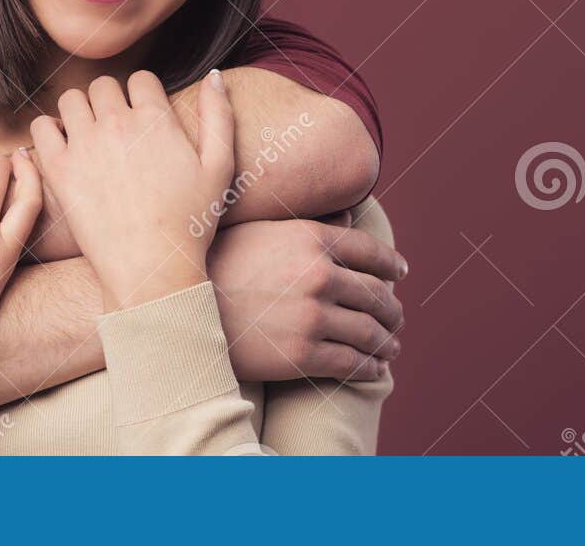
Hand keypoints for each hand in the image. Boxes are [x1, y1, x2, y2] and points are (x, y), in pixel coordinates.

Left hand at [30, 70, 233, 311]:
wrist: (151, 267)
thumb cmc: (189, 223)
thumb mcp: (219, 168)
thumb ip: (219, 117)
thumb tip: (215, 76)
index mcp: (155, 119)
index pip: (140, 79)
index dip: (143, 95)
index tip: (143, 118)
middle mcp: (117, 123)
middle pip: (103, 85)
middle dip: (110, 100)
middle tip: (116, 128)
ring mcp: (85, 145)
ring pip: (71, 99)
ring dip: (79, 110)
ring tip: (89, 135)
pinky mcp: (60, 170)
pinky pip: (41, 128)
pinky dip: (48, 131)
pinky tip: (63, 147)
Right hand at [211, 215, 405, 381]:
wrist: (183, 306)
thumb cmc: (219, 262)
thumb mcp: (264, 230)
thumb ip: (309, 225)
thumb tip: (348, 215)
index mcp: (312, 238)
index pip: (370, 251)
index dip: (391, 265)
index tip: (401, 274)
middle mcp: (319, 274)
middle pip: (376, 294)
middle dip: (392, 309)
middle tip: (397, 318)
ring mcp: (313, 316)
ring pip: (370, 332)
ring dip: (387, 342)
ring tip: (391, 347)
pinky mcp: (304, 354)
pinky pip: (352, 363)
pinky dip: (371, 367)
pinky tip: (376, 369)